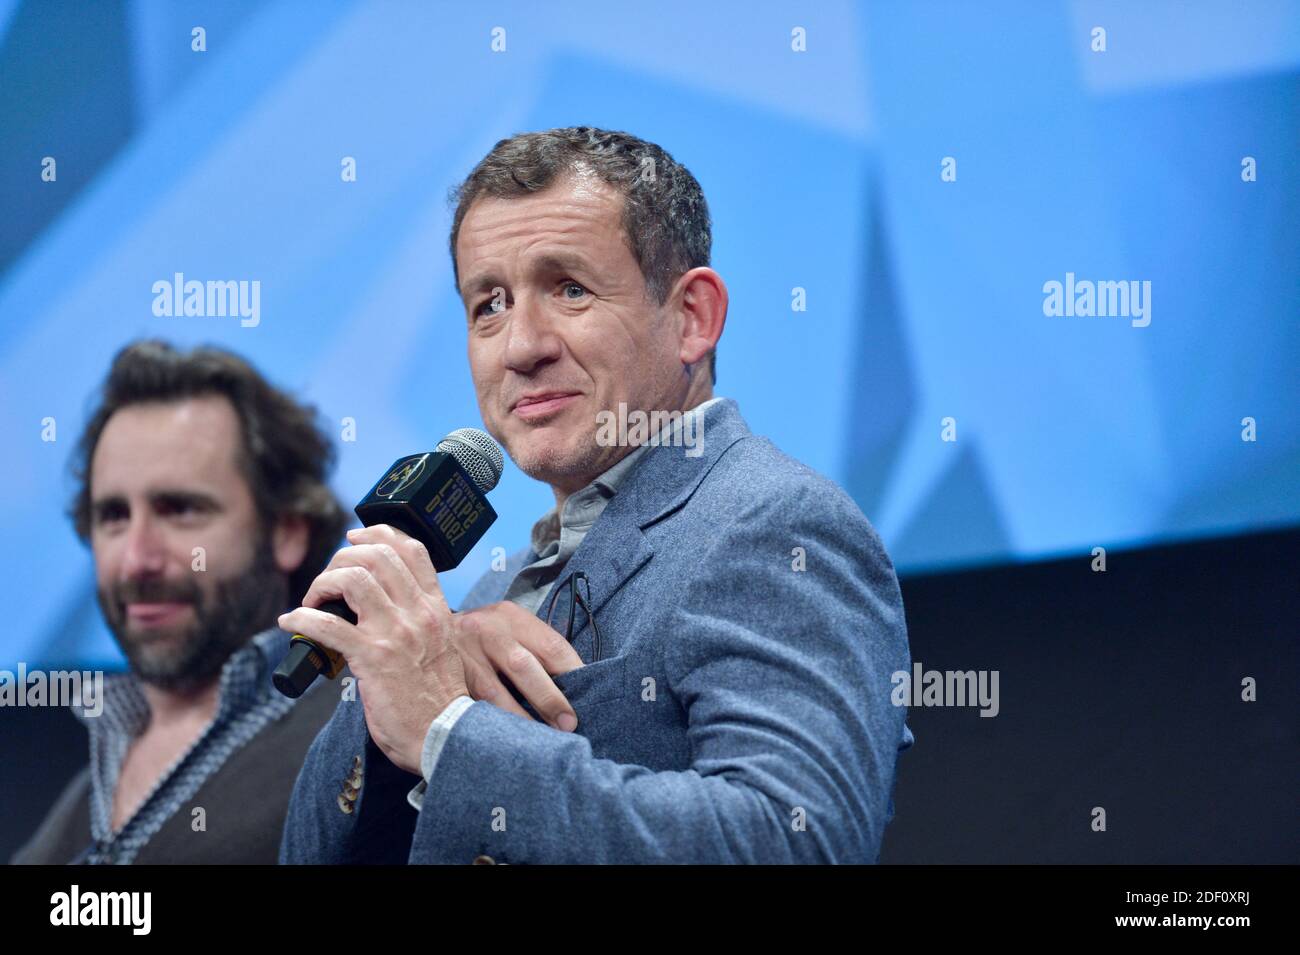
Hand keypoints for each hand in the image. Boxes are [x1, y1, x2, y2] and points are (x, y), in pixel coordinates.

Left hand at [277, 524, 465, 774]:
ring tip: (312, 602)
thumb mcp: (442, 648)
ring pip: (354, 578)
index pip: (412, 550)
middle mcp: (419, 614)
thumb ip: (421, 624)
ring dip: (323, 583)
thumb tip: (384, 611)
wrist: (443, 736)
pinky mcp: (373, 658)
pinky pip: (328, 625)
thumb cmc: (436, 700)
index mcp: (436, 609)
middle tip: (326, 581)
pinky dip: (301, 619)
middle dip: (342, 559)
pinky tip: (291, 623)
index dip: (379, 533)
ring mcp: (397, 633)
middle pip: (377, 555)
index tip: (355, 537)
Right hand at [454, 600, 583, 731]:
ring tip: (541, 743)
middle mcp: (485, 631)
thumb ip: (534, 648)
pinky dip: (490, 725)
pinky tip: (505, 741)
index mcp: (510, 617)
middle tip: (568, 725)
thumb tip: (575, 685)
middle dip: (549, 700)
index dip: (573, 673)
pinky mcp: (442, 681)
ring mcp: (461, 656)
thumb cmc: (480, 637)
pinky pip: (472, 708)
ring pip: (495, 694)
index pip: (550, 644)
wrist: (420, 626)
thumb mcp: (506, 629)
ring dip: (521, 720)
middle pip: (524, 667)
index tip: (591, 695)